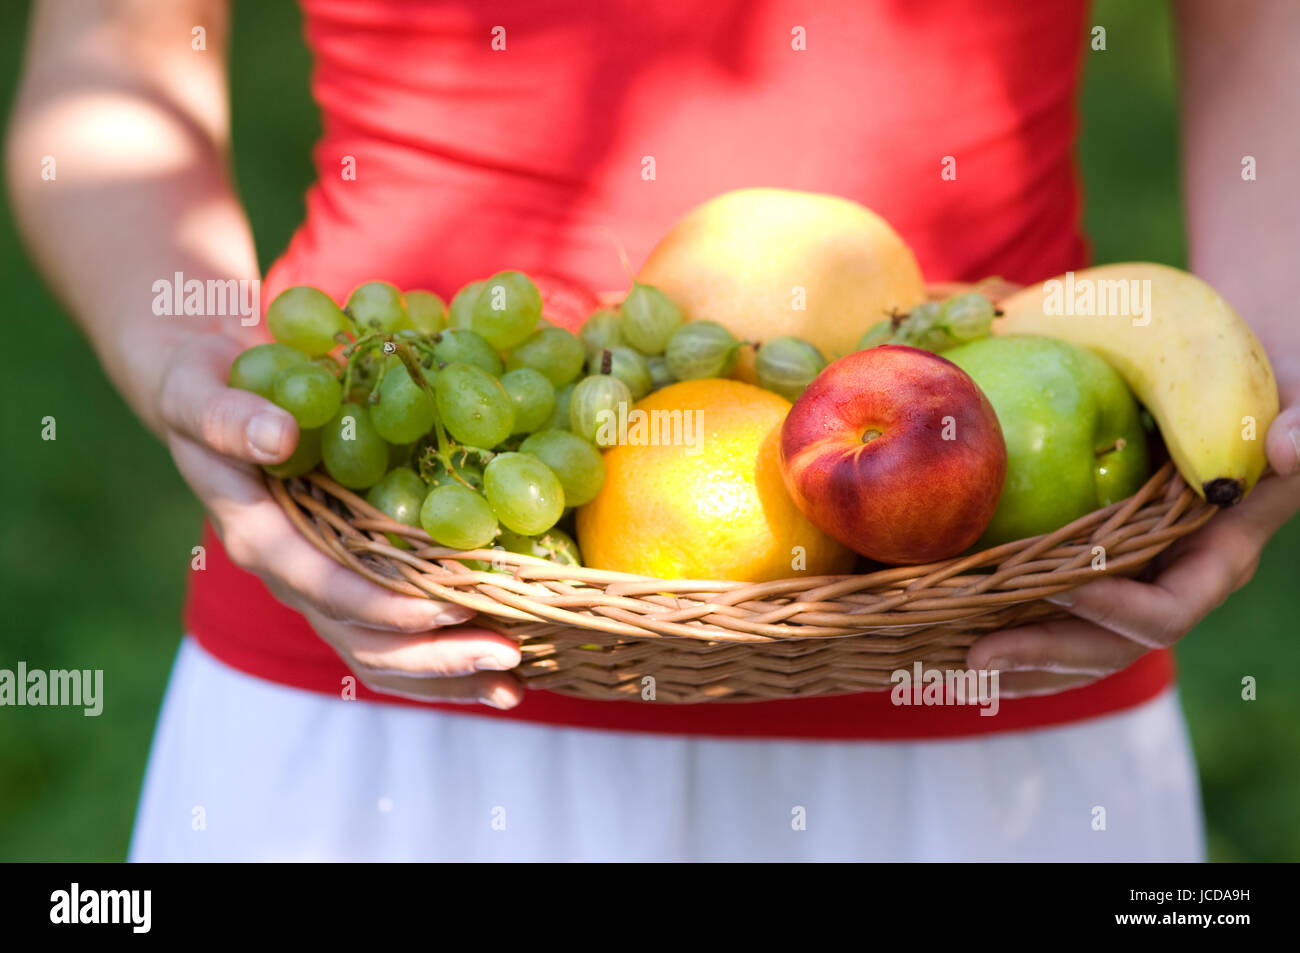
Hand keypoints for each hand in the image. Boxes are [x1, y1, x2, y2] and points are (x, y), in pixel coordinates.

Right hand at [156, 334, 524, 708]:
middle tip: (507, 656)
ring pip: (380, 652)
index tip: (450, 606)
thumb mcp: (199, 392)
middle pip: (361, 638)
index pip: (326, 586)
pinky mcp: (347, 576)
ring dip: (445, 673)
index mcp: (258, 536)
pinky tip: (496, 667)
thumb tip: (277, 436)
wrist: (202, 393)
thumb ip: (229, 419)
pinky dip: (443, 655)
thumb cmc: (204, 388)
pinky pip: (392, 633)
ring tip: (513, 685)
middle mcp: (291, 573)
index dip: (386, 603)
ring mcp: (319, 582)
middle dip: (433, 655)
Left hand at [968, 381, 1299, 698]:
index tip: (1059, 587)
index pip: (1169, 609)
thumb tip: (1286, 449)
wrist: (1231, 395)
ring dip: (1018, 663)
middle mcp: (1171, 583)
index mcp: (1218, 557)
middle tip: (975, 654)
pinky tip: (948, 639)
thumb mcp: (1297, 395)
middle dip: (1046, 653)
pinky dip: (1008, 631)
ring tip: (951, 667)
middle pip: (1110, 647)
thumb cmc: (1265, 391)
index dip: (1118, 611)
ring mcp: (1131, 584)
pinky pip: (1053, 620)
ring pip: (1078, 649)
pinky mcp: (1096, 573)